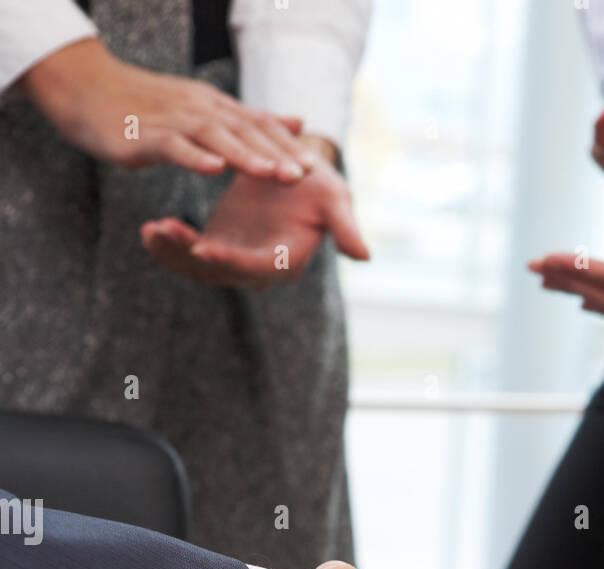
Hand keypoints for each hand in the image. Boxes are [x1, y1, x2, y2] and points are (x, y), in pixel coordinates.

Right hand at [21, 37, 311, 180]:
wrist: (88, 92)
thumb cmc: (146, 109)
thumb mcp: (203, 112)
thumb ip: (249, 120)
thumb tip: (295, 122)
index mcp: (214, 108)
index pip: (257, 125)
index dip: (285, 145)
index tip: (313, 168)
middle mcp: (198, 109)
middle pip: (243, 131)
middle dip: (275, 153)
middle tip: (304, 176)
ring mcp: (172, 120)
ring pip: (216, 137)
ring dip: (245, 156)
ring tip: (272, 174)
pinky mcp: (146, 135)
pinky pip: (174, 146)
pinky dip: (195, 157)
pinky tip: (214, 170)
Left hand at [140, 148, 368, 287]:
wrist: (295, 172)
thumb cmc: (319, 183)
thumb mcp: (335, 199)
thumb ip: (345, 228)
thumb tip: (365, 255)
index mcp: (286, 260)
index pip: (256, 267)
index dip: (231, 260)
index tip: (204, 249)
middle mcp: (258, 269)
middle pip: (220, 271)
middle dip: (189, 255)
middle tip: (162, 232)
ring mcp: (234, 261)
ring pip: (199, 268)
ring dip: (173, 252)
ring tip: (150, 230)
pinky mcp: (217, 249)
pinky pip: (189, 255)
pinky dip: (168, 245)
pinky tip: (148, 230)